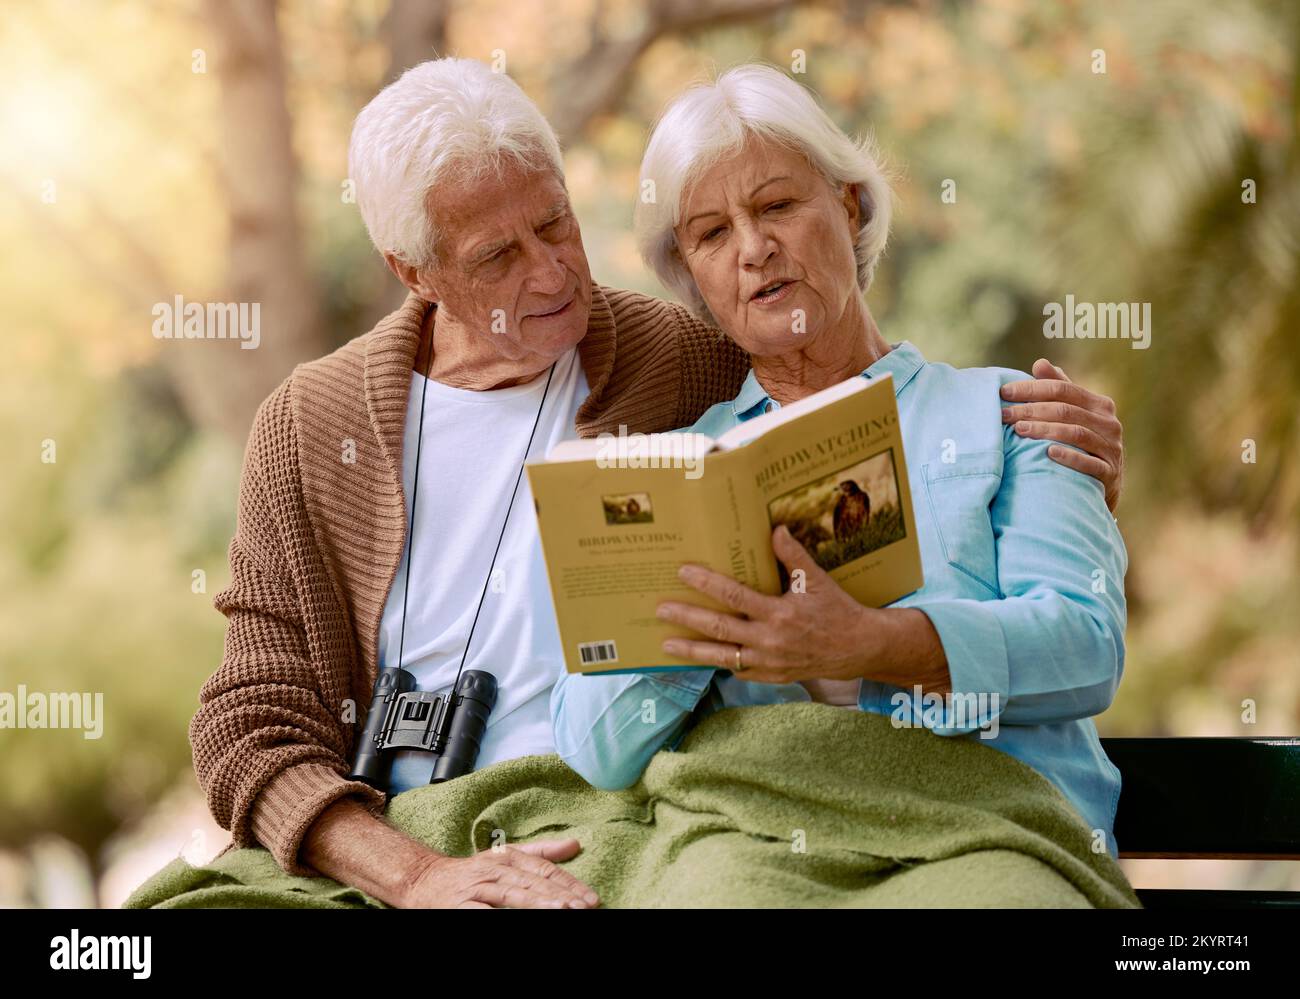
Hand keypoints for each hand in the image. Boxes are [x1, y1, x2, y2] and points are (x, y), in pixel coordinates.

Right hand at [399, 839, 600, 908]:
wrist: (423, 880)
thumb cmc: (470, 873)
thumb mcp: (504, 858)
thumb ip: (540, 853)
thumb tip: (575, 844)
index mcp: (507, 858)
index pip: (544, 870)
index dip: (569, 883)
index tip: (591, 898)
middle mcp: (494, 870)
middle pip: (532, 882)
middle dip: (560, 895)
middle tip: (583, 906)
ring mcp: (476, 888)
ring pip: (511, 894)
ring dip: (537, 903)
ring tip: (561, 910)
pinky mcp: (459, 906)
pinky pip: (483, 913)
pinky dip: (499, 916)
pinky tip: (516, 921)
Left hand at [656, 525, 879, 683]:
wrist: (858, 648)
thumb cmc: (837, 610)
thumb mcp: (817, 580)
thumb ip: (793, 556)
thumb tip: (774, 529)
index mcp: (778, 612)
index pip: (733, 595)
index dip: (706, 583)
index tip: (683, 572)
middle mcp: (769, 640)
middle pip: (718, 628)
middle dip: (686, 618)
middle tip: (661, 609)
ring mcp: (769, 662)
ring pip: (722, 657)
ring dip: (692, 651)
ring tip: (666, 644)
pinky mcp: (772, 677)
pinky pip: (739, 671)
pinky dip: (720, 664)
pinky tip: (702, 657)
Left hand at [999, 358, 1124, 512]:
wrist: (1104, 486)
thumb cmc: (1082, 444)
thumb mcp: (1074, 415)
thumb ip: (1060, 389)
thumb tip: (1040, 363)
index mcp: (1100, 404)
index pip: (1063, 389)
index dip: (1032, 388)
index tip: (1003, 392)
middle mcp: (1110, 423)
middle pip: (1066, 410)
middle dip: (1031, 410)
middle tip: (1004, 414)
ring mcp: (1112, 448)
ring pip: (1076, 433)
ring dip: (1045, 430)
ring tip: (1018, 430)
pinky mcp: (1110, 473)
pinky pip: (1089, 463)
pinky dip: (1069, 457)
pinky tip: (1048, 453)